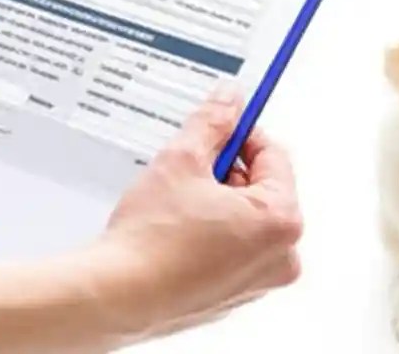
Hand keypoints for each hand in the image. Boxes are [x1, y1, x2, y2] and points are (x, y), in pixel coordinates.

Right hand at [83, 87, 302, 342]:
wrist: (116, 297)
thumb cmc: (151, 242)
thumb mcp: (183, 160)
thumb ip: (212, 123)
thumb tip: (228, 101)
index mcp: (282, 221)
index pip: (274, 156)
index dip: (242, 134)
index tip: (222, 124)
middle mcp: (279, 256)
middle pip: (262, 189)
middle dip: (227, 171)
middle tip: (190, 164)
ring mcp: (256, 280)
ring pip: (245, 219)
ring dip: (216, 201)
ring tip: (177, 200)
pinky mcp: (230, 295)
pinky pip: (230, 248)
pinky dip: (210, 232)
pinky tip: (176, 229)